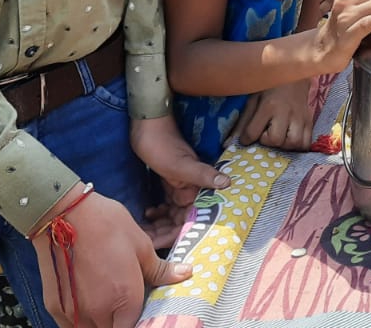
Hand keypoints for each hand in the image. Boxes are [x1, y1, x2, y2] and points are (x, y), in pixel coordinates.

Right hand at [33, 188, 189, 326]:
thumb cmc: (107, 226)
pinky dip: (80, 319)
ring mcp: (74, 314)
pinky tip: (85, 300)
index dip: (141, 321)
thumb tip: (187, 273)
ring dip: (100, 321)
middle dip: (120, 320)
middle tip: (123, 302)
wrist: (63, 215)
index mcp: (125, 300)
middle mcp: (99, 314)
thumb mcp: (141, 245)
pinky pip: (71, 326)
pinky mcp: (54, 309)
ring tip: (105, 299)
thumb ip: (160, 270)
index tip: (141, 310)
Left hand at [130, 115, 229, 250]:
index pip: (193, 216)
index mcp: (196, 184)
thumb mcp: (180, 163)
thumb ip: (203, 175)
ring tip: (142, 233)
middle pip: (182, 219)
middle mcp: (191, 187)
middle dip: (166, 233)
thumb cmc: (162, 143)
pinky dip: (157, 213)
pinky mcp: (169, 181)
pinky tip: (147, 215)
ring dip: (160, 225)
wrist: (147, 123)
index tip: (164, 246)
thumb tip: (228, 183)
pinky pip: (166, 204)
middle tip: (146, 242)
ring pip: (172, 214)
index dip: (181, 233)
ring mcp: (179, 185)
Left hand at [234, 79, 315, 150]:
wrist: (294, 73)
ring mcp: (300, 117)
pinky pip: (306, 143)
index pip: (253, 132)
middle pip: (276, 140)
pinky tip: (290, 139)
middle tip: (266, 134)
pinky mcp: (310, 120)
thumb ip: (242, 123)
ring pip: (294, 143)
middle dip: (268, 141)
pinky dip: (297, 146)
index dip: (247, 139)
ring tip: (279, 137)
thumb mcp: (253, 99)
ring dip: (284, 145)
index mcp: (268, 105)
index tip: (247, 137)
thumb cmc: (269, 86)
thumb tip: (228, 145)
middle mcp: (286, 112)